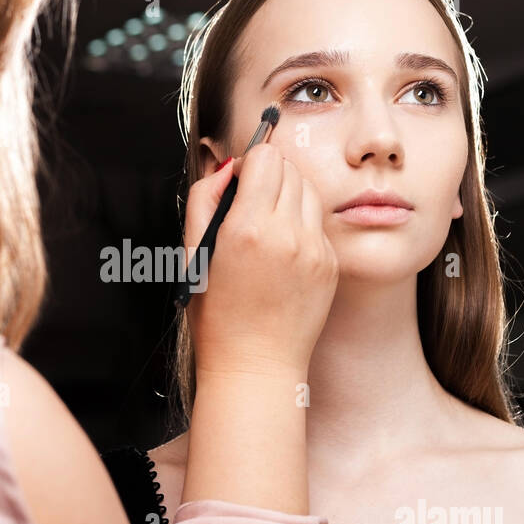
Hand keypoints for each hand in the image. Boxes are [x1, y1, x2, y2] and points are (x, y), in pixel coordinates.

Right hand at [183, 146, 337, 379]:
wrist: (255, 367)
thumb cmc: (217, 317)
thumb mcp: (192, 254)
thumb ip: (204, 200)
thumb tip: (226, 169)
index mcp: (247, 229)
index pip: (265, 156)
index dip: (248, 163)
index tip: (238, 183)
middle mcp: (287, 234)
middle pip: (290, 167)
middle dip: (268, 177)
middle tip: (250, 205)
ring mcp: (315, 250)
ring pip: (308, 190)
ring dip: (288, 196)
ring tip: (268, 227)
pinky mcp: (330, 264)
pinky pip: (318, 224)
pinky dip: (301, 226)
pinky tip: (283, 253)